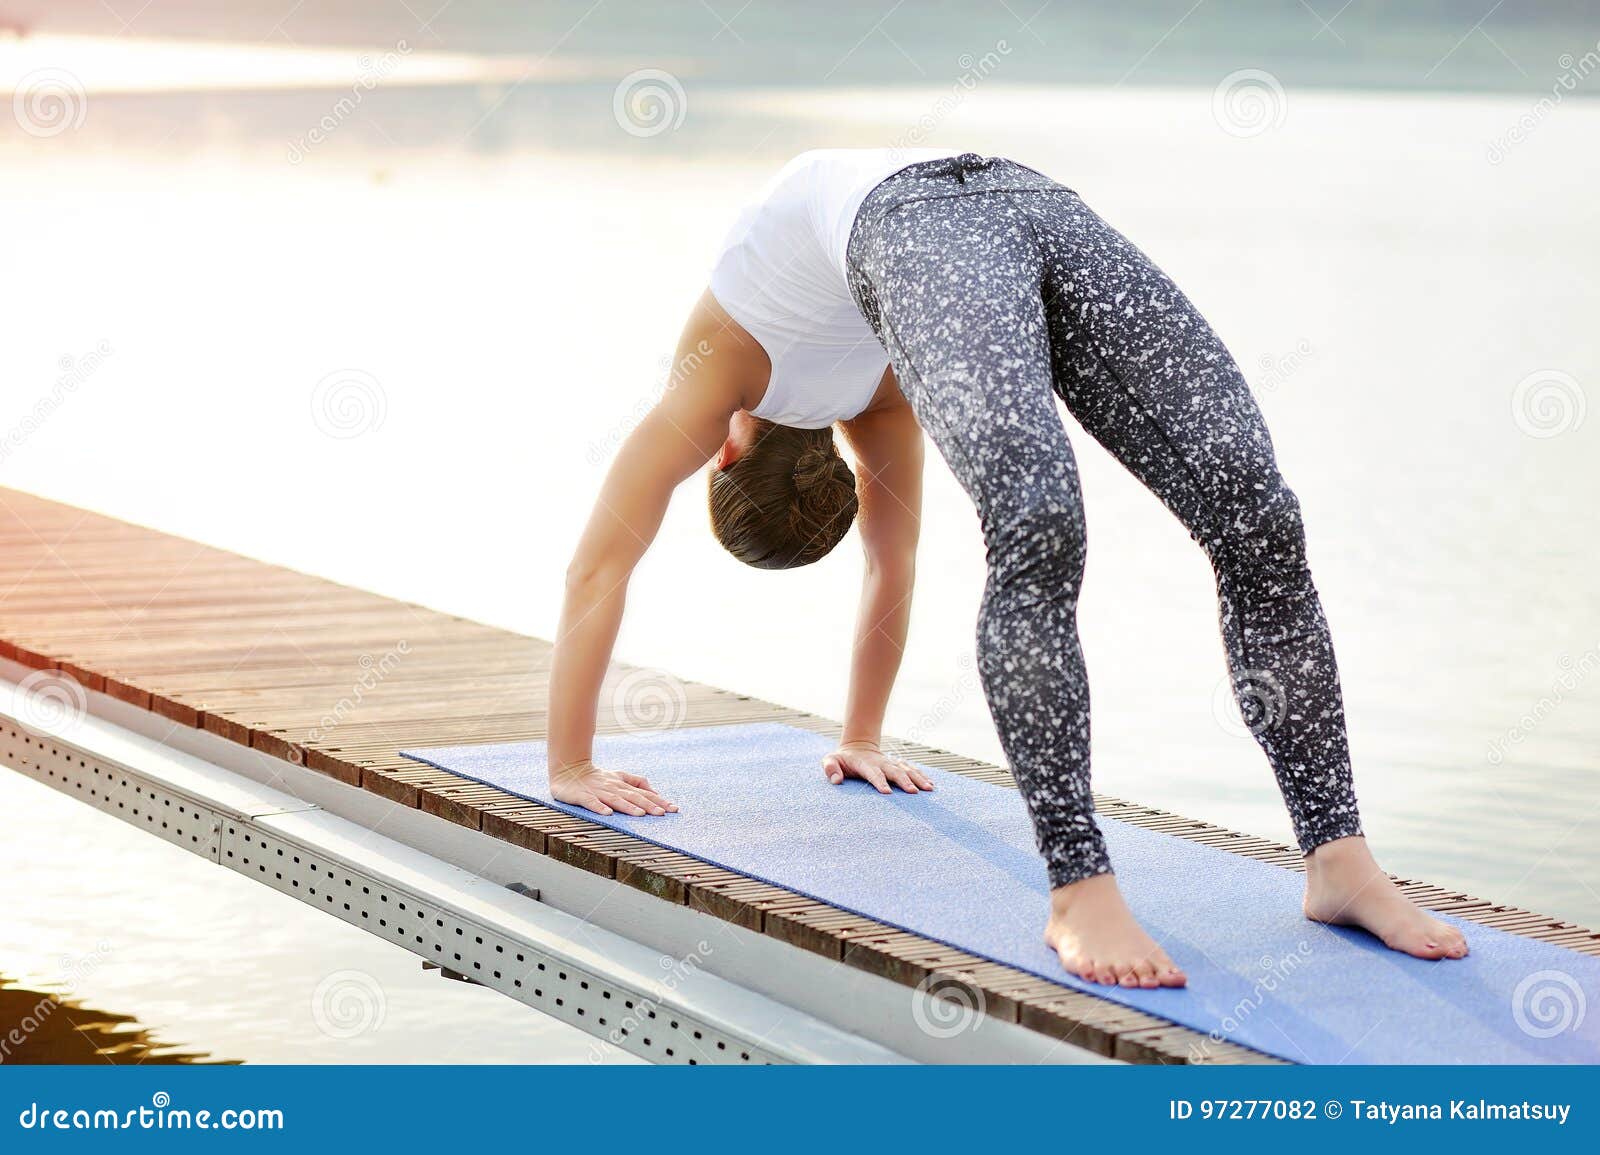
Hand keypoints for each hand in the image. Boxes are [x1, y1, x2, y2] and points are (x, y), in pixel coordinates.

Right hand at [550, 760, 676, 816]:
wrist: (568, 769)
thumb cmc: (597, 777)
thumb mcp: (619, 776)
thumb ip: (637, 782)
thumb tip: (656, 793)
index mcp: (622, 784)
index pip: (644, 793)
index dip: (659, 800)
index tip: (674, 809)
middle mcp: (613, 787)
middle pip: (633, 796)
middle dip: (648, 805)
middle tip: (662, 814)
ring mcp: (598, 791)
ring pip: (615, 799)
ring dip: (628, 807)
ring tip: (640, 815)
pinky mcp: (582, 796)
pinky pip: (591, 802)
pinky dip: (599, 807)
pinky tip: (608, 814)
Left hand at [821, 741, 934, 794]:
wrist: (857, 747)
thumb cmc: (842, 759)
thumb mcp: (831, 760)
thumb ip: (830, 768)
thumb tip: (836, 780)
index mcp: (865, 763)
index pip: (873, 773)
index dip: (880, 782)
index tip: (887, 793)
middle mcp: (881, 763)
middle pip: (895, 771)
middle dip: (904, 781)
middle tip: (913, 792)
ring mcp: (891, 763)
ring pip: (907, 769)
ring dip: (918, 778)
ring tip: (929, 789)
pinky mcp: (898, 765)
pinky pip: (912, 770)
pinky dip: (922, 776)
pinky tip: (931, 785)